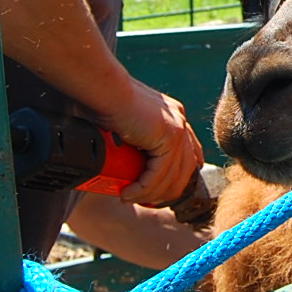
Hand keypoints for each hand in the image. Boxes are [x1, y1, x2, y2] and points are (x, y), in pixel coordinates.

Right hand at [93, 78, 204, 206]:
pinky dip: (144, 188)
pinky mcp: (169, 136)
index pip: (188, 155)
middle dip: (165, 191)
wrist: (103, 89)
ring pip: (171, 176)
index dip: (176, 178)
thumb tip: (121, 165)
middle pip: (183, 170)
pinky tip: (129, 193)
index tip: (157, 192)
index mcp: (173, 118)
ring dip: (150, 193)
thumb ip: (131, 141)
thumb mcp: (124, 125)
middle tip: (142, 201)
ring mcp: (177, 129)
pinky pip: (159, 174)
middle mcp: (180, 122)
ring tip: (129, 197)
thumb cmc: (104, 103)